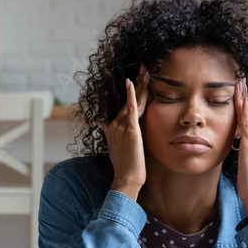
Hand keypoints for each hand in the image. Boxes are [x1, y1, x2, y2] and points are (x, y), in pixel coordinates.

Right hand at [99, 65, 149, 199]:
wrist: (126, 178)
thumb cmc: (124, 167)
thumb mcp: (114, 147)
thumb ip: (109, 133)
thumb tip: (101, 122)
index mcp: (114, 128)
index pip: (125, 107)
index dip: (131, 93)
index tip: (136, 80)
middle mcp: (115, 125)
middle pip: (129, 101)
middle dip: (137, 84)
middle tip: (144, 69)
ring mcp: (121, 127)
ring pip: (133, 102)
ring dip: (139, 86)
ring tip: (146, 71)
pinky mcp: (130, 130)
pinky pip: (131, 109)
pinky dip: (131, 95)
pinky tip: (132, 83)